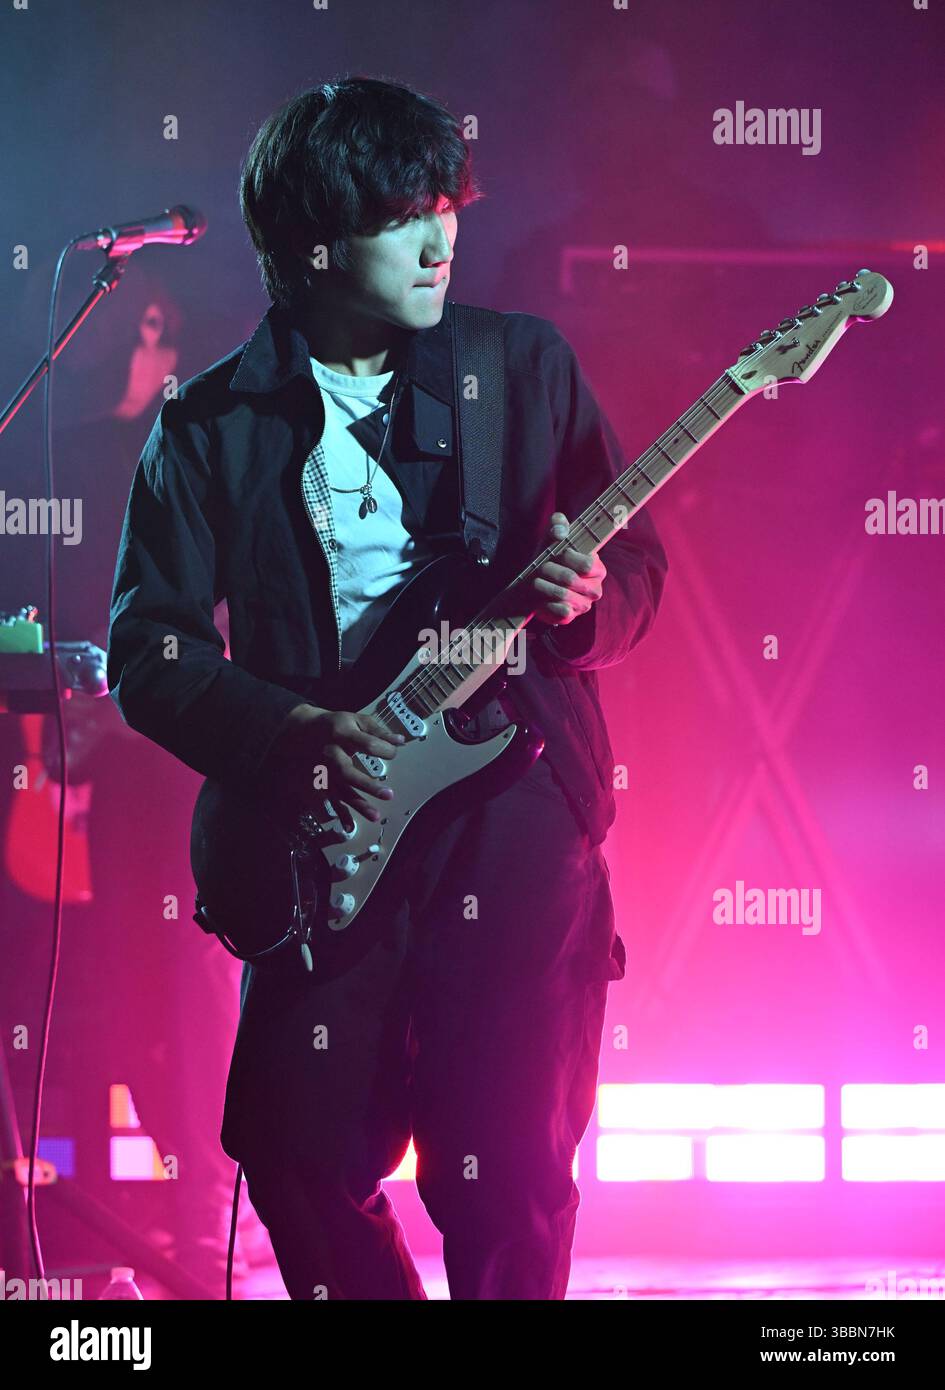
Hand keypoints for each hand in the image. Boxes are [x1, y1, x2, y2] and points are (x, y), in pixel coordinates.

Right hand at [268, 704, 404, 822]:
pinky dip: (339, 814)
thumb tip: (400, 741)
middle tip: (389, 794)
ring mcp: (323, 771)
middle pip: (347, 772)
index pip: (367, 744)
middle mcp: (330, 754)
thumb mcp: (354, 719)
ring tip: (376, 816)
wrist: (298, 731)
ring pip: (340, 791)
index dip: (384, 749)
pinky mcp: (319, 783)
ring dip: (358, 804)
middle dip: (367, 785)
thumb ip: (377, 730)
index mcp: (341, 734)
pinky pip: (330, 800)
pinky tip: (350, 827)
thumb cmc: (334, 725)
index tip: (393, 753)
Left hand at [527, 512, 606, 624]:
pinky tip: (540, 598)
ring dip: (544, 586)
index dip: (569, 558)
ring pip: (562, 594)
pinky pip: (560, 611)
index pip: (587, 565)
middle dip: (550, 571)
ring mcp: (584, 605)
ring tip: (535, 580)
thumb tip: (559, 531)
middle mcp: (595, 589)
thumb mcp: (553, 538)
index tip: (557, 553)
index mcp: (598, 569)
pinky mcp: (570, 617)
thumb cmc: (550, 558)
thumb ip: (559, 525)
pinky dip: (545, 603)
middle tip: (540, 567)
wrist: (535, 583)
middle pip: (571, 579)